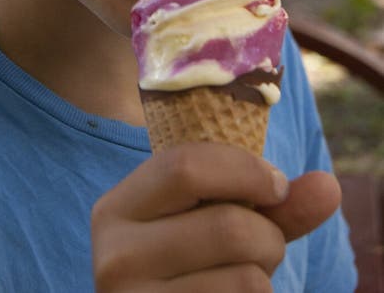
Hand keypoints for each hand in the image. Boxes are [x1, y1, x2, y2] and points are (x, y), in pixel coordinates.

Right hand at [91, 142, 339, 291]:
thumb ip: (264, 200)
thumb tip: (328, 185)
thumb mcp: (207, 218)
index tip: (276, 185)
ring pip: (248, 278)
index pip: (184, 165)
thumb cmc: (186, 260)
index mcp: (115, 209)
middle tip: (262, 245)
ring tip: (240, 277)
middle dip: (268, 234)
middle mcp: (115, 257)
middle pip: (229, 226)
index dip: (245, 169)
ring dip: (266, 277)